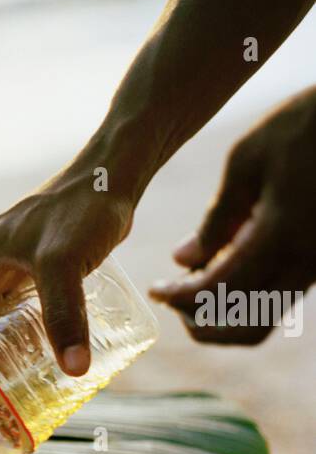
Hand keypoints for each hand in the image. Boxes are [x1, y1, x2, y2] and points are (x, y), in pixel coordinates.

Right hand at [0, 167, 133, 374]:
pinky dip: (27, 323)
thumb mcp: (64, 266)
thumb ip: (65, 316)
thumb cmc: (81, 210)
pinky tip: (48, 342)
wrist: (111, 173)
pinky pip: (24, 298)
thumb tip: (74, 370)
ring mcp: (17, 258)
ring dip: (3, 338)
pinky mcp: (42, 258)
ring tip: (16, 374)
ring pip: (0, 307)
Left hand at [150, 88, 315, 342]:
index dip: (180, 298)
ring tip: (192, 286)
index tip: (154, 289)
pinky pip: (278, 300)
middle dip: (202, 323)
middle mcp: (304, 261)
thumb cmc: (302, 125)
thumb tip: (182, 261)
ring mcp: (315, 266)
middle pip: (245, 328)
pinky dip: (244, 301)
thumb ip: (216, 217)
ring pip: (265, 321)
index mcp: (280, 235)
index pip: (218, 291)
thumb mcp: (246, 160)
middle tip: (174, 298)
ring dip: (224, 317)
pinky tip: (220, 269)